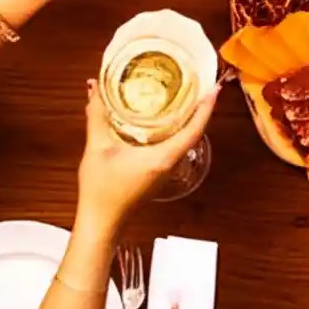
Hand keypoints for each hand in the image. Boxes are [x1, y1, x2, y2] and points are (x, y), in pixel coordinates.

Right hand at [75, 79, 218, 234]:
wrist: (100, 222)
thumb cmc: (100, 190)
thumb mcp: (97, 147)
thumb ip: (97, 115)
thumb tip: (94, 87)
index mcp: (163, 157)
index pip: (194, 130)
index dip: (206, 109)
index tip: (214, 90)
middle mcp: (170, 164)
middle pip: (193, 133)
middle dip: (200, 110)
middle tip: (202, 86)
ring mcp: (166, 170)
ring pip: (185, 141)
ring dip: (190, 120)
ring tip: (189, 97)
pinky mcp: (159, 173)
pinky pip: (175, 147)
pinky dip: (177, 131)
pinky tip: (168, 120)